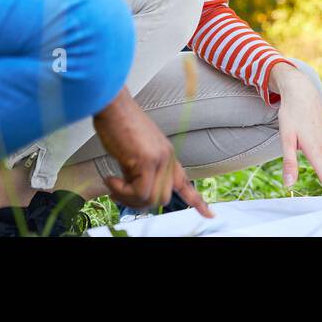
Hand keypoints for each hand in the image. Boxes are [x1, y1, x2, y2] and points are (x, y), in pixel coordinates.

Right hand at [92, 89, 212, 216]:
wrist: (112, 105)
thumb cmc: (118, 125)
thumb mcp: (135, 151)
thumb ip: (141, 171)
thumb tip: (134, 192)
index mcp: (168, 155)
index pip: (185, 182)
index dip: (198, 201)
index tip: (210, 215)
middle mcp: (168, 158)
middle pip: (164, 198)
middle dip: (139, 203)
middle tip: (118, 193)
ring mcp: (160, 159)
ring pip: (153, 199)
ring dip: (128, 199)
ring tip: (113, 185)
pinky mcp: (147, 160)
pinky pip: (139, 192)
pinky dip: (121, 192)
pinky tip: (110, 179)